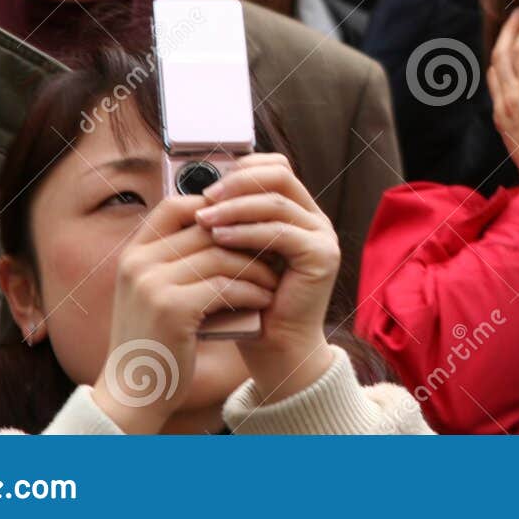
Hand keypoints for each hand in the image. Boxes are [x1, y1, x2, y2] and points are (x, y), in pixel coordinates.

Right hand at [92, 194, 279, 433]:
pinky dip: (252, 290)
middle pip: (207, 229)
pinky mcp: (171, 308)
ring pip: (221, 255)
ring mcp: (151, 283)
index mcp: (134, 253)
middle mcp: (138, 262)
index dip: (216, 210)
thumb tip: (225, 230)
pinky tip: (265, 299)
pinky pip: (225, 286)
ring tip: (275, 278)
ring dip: (255, 266)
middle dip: (246, 238)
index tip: (248, 226)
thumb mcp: (157, 294)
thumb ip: (178, 261)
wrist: (132, 395)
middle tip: (276, 249)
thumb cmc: (155, 343)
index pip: (176, 206)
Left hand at [195, 154, 341, 404]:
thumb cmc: (249, 304)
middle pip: (280, 176)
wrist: (274, 350)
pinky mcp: (321, 256)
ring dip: (235, 207)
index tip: (208, 186)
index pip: (276, 168)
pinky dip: (247, 232)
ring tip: (203, 219)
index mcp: (298, 213)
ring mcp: (322, 236)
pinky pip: (281, 233)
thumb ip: (232, 223)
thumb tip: (196, 192)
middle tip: (205, 198)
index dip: (242, 170)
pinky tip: (219, 239)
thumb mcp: (237, 254)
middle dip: (237, 183)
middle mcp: (316, 220)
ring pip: (277, 202)